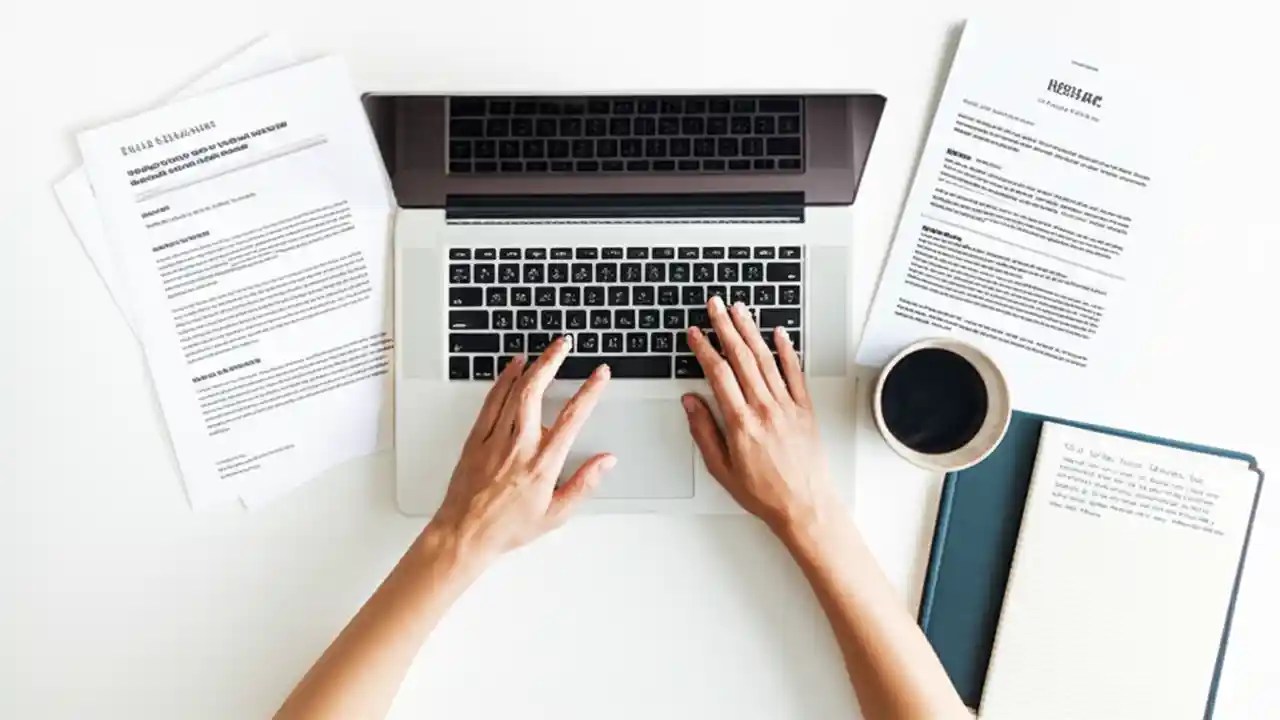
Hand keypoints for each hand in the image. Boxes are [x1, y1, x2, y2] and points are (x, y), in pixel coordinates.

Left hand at [429, 337, 614, 559]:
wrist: (465, 534)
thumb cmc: (507, 528)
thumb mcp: (556, 514)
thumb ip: (584, 483)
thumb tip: (606, 461)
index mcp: (542, 464)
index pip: (571, 418)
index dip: (589, 391)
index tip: (599, 374)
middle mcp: (519, 446)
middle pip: (536, 391)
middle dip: (553, 362)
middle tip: (565, 345)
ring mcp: (494, 440)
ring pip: (513, 392)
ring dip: (532, 366)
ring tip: (545, 351)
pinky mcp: (476, 439)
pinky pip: (491, 402)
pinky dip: (503, 381)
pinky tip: (512, 368)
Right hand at [681, 297, 837, 535]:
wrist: (804, 506)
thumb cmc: (764, 493)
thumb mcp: (721, 469)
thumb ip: (704, 431)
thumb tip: (691, 402)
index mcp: (741, 422)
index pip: (718, 374)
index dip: (704, 349)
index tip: (695, 333)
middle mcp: (765, 408)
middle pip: (741, 357)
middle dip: (726, 327)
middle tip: (715, 306)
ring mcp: (787, 406)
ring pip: (766, 359)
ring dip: (751, 330)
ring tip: (740, 310)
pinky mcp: (805, 409)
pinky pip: (795, 373)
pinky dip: (787, 350)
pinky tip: (779, 333)